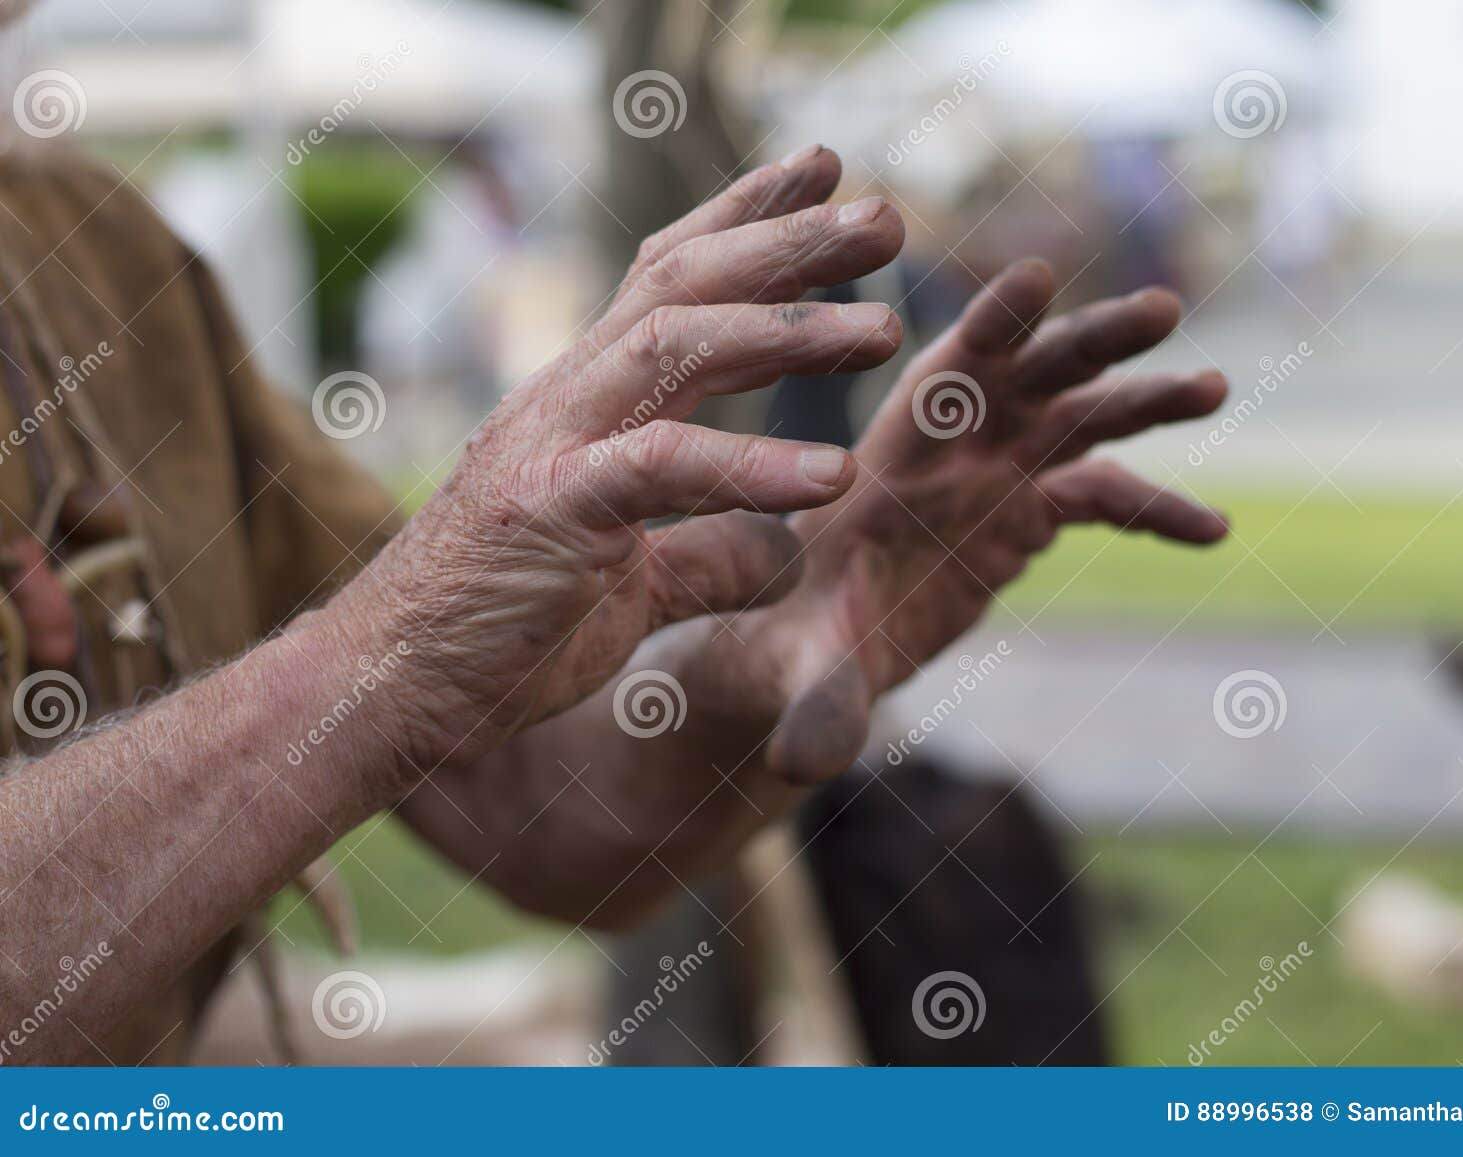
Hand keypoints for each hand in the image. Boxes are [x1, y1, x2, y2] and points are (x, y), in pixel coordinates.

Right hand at [336, 146, 906, 776]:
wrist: (387, 690)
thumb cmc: (501, 631)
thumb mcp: (631, 586)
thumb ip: (711, 557)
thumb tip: (791, 552)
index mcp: (587, 403)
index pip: (671, 281)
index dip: (748, 220)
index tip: (824, 174)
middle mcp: (569, 399)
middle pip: (688, 286)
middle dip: (790, 243)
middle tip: (886, 217)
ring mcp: (552, 444)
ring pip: (678, 346)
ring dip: (788, 328)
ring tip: (886, 330)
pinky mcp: (547, 509)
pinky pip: (663, 467)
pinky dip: (753, 465)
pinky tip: (836, 474)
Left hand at [740, 260, 1230, 782]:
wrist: (803, 642)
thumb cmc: (785, 636)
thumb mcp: (802, 667)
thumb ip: (818, 701)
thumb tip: (807, 766)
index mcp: (890, 454)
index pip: (943, 376)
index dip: (987, 328)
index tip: (1035, 282)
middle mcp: (951, 447)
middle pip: (1027, 377)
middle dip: (1090, 342)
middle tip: (1161, 312)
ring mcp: (994, 474)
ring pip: (1080, 418)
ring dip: (1142, 398)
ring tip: (1214, 387)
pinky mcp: (1024, 513)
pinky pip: (1101, 497)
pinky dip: (1154, 508)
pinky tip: (1213, 530)